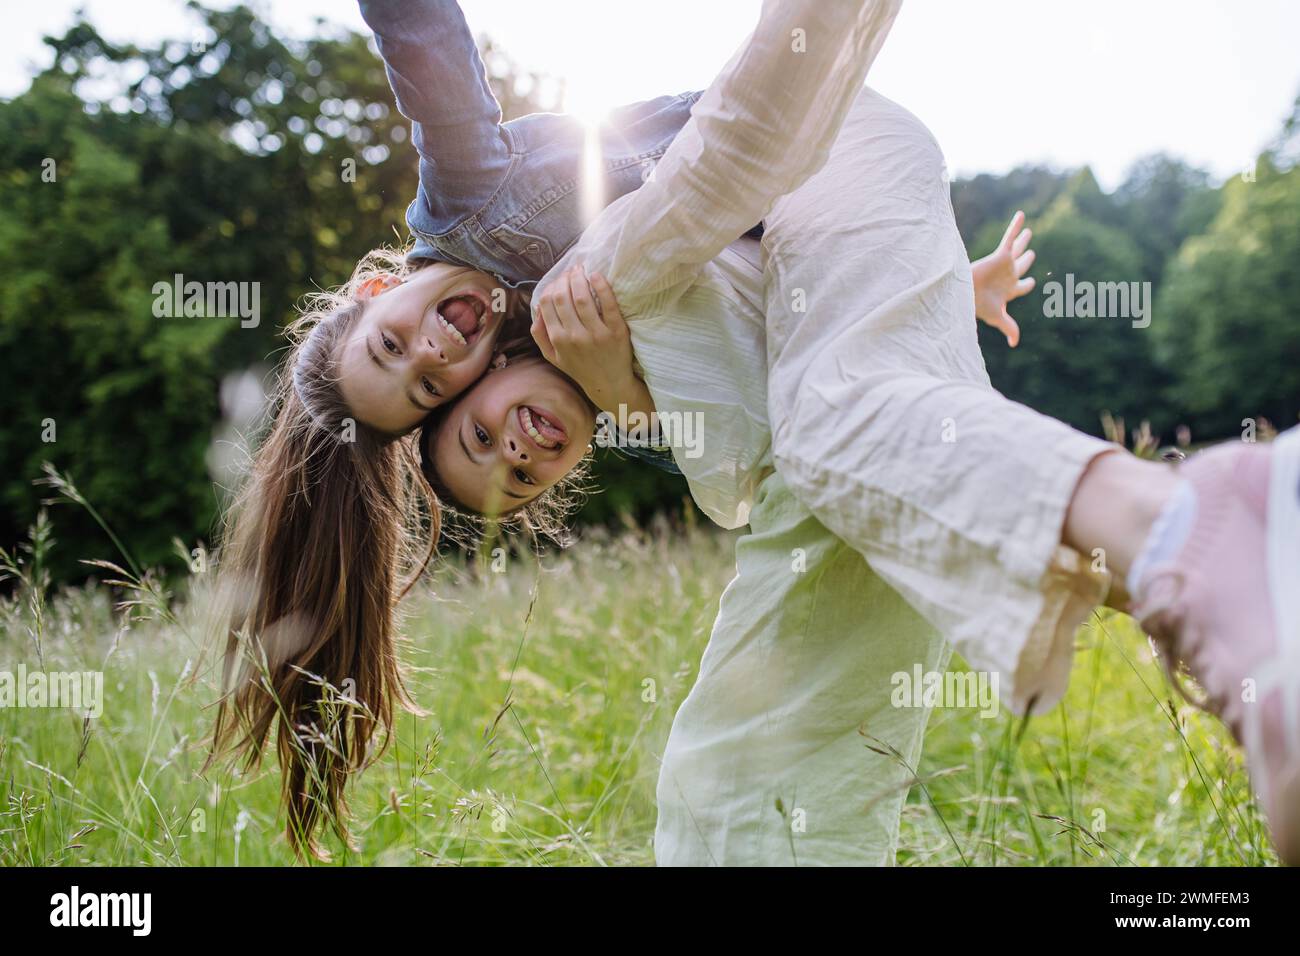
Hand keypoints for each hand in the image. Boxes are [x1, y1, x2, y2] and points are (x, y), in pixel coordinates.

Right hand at [531, 265, 636, 410]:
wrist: (609, 384)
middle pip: (563, 297)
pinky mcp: (616, 331)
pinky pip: (608, 304)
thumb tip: (536, 310)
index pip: (547, 303)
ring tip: (581, 270)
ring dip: (579, 278)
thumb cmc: (579, 368)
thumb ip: (540, 335)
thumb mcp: (553, 357)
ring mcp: (597, 333)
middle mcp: (575, 336)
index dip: (551, 285)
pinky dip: (601, 286)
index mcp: (558, 340)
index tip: (558, 280)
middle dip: (564, 279)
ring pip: (583, 297)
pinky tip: (596, 276)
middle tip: (570, 270)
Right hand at [970, 210, 1035, 347]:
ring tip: (1029, 232)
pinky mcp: (1000, 255)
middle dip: (1026, 260)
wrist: (966, 293)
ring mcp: (1004, 264)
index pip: (1021, 287)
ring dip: (1023, 241)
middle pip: (1021, 266)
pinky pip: (1010, 238)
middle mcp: (1008, 276)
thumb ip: (1009, 328)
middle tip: (1031, 253)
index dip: (1027, 285)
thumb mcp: (998, 317)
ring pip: (1017, 250)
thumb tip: (1015, 344)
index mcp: (1008, 291)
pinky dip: (1015, 227)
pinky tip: (1022, 215)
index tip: (1032, 283)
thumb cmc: (980, 306)